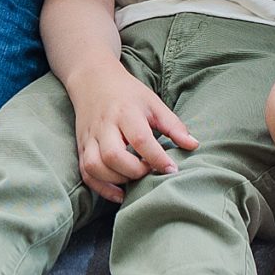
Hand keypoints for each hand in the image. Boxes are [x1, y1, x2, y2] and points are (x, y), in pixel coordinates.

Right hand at [69, 67, 197, 202]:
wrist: (93, 81)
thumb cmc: (128, 94)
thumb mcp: (153, 103)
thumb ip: (173, 125)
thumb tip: (193, 145)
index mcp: (125, 112)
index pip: (140, 139)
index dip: (157, 158)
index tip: (172, 169)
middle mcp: (104, 126)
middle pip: (113, 155)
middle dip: (135, 171)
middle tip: (149, 170)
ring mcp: (89, 138)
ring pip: (95, 166)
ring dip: (118, 179)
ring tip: (135, 178)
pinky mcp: (81, 148)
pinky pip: (86, 173)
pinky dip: (102, 188)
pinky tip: (120, 193)